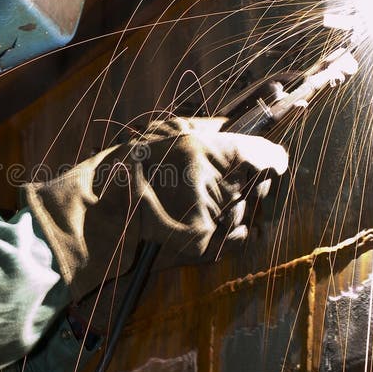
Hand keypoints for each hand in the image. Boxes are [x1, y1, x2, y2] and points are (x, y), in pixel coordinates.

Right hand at [26, 118, 287, 299]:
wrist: (99, 221)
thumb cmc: (123, 174)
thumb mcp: (158, 138)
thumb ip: (201, 128)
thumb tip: (231, 124)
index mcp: (201, 151)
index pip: (263, 153)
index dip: (272, 155)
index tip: (274, 158)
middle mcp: (211, 186)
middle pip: (259, 182)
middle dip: (251, 179)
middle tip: (229, 177)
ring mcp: (211, 220)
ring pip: (247, 209)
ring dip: (235, 204)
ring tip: (201, 202)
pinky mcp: (208, 247)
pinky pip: (239, 235)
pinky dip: (230, 229)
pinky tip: (207, 222)